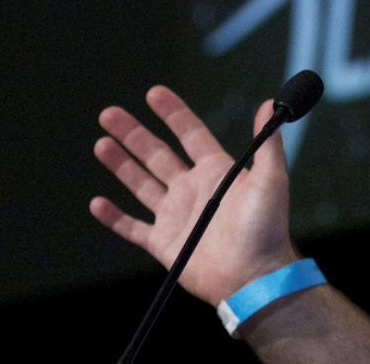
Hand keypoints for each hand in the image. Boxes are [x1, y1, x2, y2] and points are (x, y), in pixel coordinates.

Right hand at [89, 86, 298, 304]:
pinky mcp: (164, 243)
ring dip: (120, 165)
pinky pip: (132, 227)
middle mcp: (194, 189)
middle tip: (109, 114)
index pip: (190, 134)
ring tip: (101, 144)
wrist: (253, 276)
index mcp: (217, 172)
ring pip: (140, 184)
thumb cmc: (267, 228)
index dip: (172, 113)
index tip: (154, 93)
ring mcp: (177, 215)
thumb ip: (267, 143)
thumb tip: (272, 103)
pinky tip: (97, 202)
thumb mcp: (271, 180)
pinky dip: (113, 217)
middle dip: (133, 134)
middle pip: (157, 155)